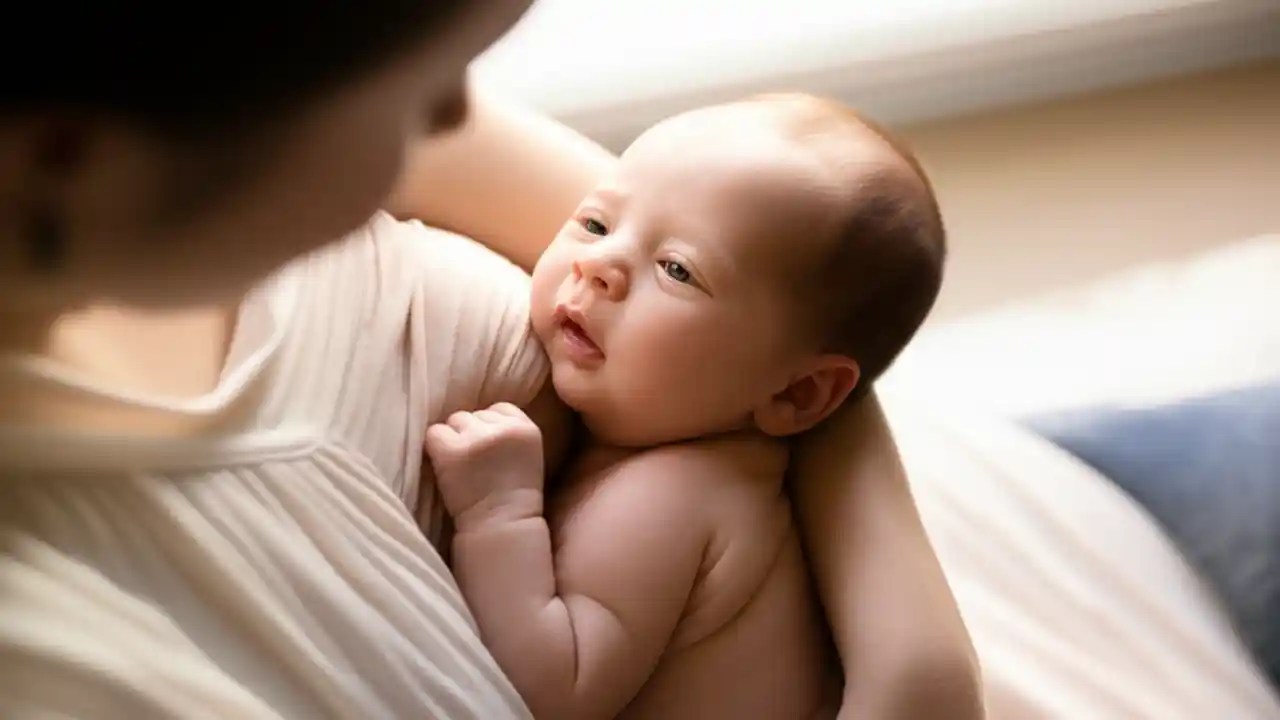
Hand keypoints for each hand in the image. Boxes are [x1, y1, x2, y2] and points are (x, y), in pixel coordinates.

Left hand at [425, 403, 544, 531]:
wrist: (501, 527)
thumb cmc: (511, 497)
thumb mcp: (526, 455)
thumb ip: (509, 431)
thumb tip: (479, 415)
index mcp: (527, 427)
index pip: (500, 408)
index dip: (490, 427)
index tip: (491, 452)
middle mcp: (504, 428)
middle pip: (474, 414)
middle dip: (470, 434)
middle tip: (474, 465)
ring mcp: (477, 438)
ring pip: (453, 421)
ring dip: (452, 441)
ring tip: (461, 468)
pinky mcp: (452, 450)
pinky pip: (433, 434)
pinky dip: (435, 450)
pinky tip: (447, 469)